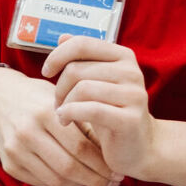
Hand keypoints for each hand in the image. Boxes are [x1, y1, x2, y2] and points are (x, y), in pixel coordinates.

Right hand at [0, 66, 116, 185]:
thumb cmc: (37, 98)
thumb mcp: (62, 100)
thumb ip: (85, 123)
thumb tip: (113, 152)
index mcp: (45, 112)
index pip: (80, 147)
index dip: (102, 164)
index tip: (117, 172)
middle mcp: (27, 132)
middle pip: (69, 167)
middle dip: (95, 179)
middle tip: (112, 183)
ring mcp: (15, 150)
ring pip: (55, 179)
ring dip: (79, 184)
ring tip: (94, 180)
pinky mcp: (8, 164)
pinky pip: (41, 182)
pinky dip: (61, 183)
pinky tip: (73, 178)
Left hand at [43, 38, 159, 180]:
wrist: (139, 149)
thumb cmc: (111, 113)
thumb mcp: (96, 83)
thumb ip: (82, 60)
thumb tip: (62, 37)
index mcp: (123, 56)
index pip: (82, 44)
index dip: (57, 56)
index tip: (47, 72)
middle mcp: (132, 71)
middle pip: (77, 69)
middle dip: (59, 87)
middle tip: (57, 104)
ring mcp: (134, 95)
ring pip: (82, 88)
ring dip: (64, 103)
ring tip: (61, 114)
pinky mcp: (130, 119)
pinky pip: (90, 109)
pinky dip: (71, 114)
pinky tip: (65, 121)